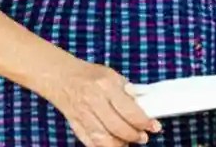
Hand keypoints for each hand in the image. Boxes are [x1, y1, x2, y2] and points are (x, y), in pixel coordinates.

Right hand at [46, 60, 160, 146]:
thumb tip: (142, 104)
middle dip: (133, 135)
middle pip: (116, 127)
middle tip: (143, 137)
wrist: (60, 77)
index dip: (143, 121)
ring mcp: (82, 115)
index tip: (154, 126)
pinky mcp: (75, 125)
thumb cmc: (89, 75)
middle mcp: (93, 102)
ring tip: (129, 143)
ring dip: (119, 144)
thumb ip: (128, 90)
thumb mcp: (112, 75)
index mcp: (105, 86)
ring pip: (102, 138)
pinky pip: (89, 142)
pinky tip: (113, 145)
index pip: (128, 109)